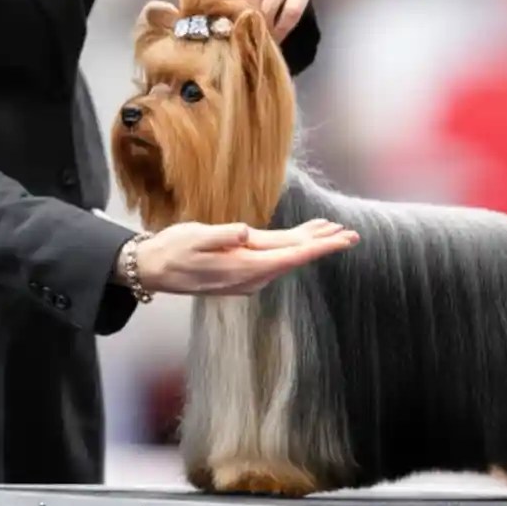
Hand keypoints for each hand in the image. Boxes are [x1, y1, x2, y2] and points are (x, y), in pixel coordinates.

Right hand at [121, 219, 356, 296]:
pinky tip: (303, 238)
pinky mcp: (242, 270)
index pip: (290, 256)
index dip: (318, 247)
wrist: (153, 270)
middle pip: (295, 258)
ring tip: (334, 230)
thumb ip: (222, 235)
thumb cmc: (173, 250)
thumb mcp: (194, 237)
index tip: (341, 240)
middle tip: (353, 234)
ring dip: (310, 243)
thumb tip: (244, 232)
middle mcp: (251, 276)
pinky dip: (293, 245)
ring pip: (287, 256)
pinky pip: (275, 257)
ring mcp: (247, 276)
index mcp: (243, 267)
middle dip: (323, 245)